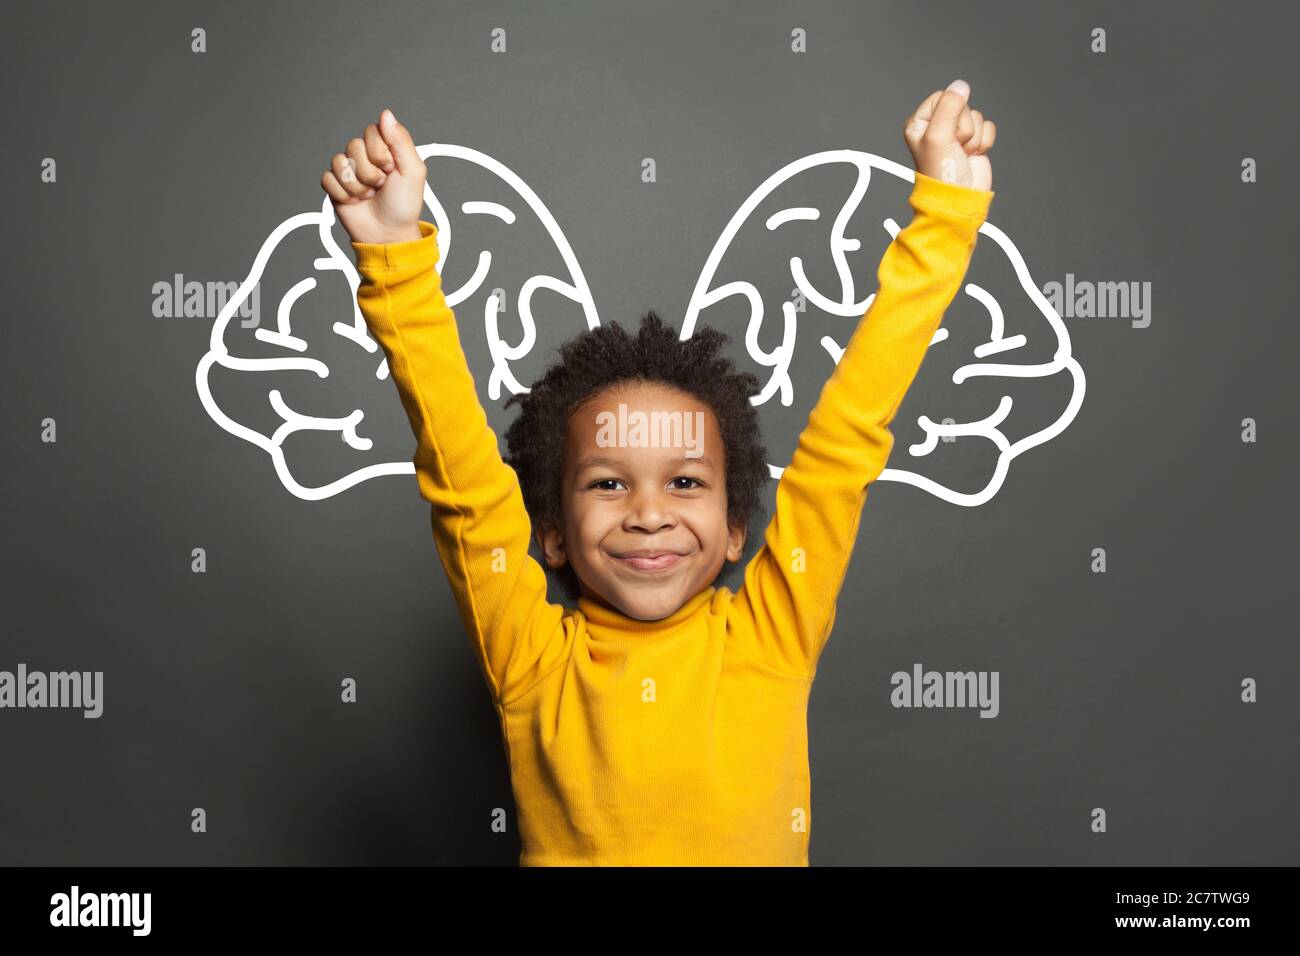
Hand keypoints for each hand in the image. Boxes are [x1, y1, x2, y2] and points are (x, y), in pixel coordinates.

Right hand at [321, 108, 426, 243]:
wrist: (388, 234)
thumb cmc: (404, 205)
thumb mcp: (413, 171)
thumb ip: (401, 140)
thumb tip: (386, 114)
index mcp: (385, 148)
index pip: (372, 131)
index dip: (380, 153)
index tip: (391, 170)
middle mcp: (365, 156)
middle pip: (353, 146)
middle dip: (370, 172)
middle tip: (381, 186)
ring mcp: (349, 170)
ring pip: (340, 162)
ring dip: (357, 185)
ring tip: (369, 195)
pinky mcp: (335, 185)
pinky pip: (328, 178)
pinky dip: (343, 194)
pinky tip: (355, 201)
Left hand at [903, 79, 995, 190]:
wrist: (960, 197)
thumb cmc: (941, 174)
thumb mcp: (938, 137)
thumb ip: (948, 108)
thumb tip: (960, 86)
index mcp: (920, 122)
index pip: (942, 97)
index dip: (950, 114)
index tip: (945, 135)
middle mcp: (937, 125)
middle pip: (961, 105)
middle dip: (963, 128)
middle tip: (954, 147)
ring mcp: (956, 133)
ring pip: (976, 116)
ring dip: (972, 138)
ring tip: (961, 153)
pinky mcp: (973, 140)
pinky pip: (987, 127)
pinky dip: (984, 142)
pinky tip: (972, 155)